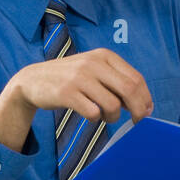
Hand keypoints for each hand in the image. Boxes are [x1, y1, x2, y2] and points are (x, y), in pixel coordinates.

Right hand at [16, 49, 153, 125]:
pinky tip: (90, 115)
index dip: (146, 98)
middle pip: (129, 90)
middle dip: (138, 110)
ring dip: (113, 117)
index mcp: (104, 56)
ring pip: (113, 104)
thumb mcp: (94, 70)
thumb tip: (144, 105)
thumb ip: (117, 82)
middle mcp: (94, 63)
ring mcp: (79, 77)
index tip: (146, 112)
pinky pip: (93, 113)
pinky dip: (96, 119)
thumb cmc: (69, 78)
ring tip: (105, 117)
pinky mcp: (67, 93)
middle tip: (137, 123)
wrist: (32, 80)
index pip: (136, 78)